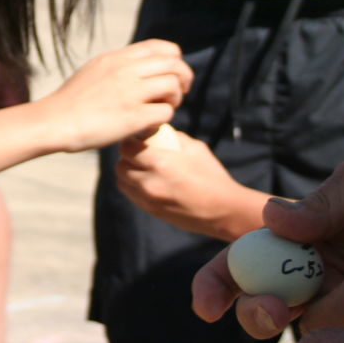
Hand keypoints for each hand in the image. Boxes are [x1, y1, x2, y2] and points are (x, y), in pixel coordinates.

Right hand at [45, 40, 191, 150]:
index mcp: (117, 58)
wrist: (55, 121)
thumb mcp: (94, 69)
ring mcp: (131, 93)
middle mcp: (126, 71)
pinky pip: (165, 113)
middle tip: (178, 93)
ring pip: (173, 85)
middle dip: (183, 78)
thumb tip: (137, 65)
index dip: (174, 59)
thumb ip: (117, 65)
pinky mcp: (133, 117)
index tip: (171, 73)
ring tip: (164, 109)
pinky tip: (149, 126)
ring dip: (175, 99)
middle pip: (174, 64)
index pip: (161, 47)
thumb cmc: (71, 100)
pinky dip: (163, 120)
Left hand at [115, 127, 253, 238]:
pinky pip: (132, 196)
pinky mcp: (151, 211)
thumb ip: (174, 138)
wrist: (223, 210)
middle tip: (137, 154)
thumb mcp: (195, 148)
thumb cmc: (212, 176)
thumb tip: (159, 132)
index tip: (137, 141)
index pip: (126, 149)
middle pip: (120, 166)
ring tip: (141, 169)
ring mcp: (149, 199)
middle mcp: (149, 182)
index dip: (130, 142)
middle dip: (127, 158)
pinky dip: (134, 187)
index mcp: (160, 162)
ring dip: (128, 174)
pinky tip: (148, 182)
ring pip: (122, 182)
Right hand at [192, 161, 343, 340]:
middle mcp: (308, 281)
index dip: (215, 287)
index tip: (209, 305)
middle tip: (282, 309)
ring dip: (340, 307)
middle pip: (261, 313)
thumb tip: (270, 220)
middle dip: (260, 316)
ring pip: (312, 331)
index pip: (240, 267)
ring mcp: (340, 310)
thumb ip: (317, 208)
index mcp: (293, 244)